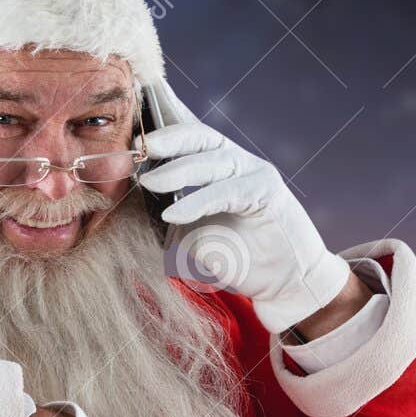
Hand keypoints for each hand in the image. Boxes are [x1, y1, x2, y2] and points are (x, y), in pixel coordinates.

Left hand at [140, 123, 351, 334]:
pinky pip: (226, 192)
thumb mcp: (194, 230)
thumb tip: (137, 201)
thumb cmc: (238, 256)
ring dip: (177, 171)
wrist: (283, 282)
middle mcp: (241, 162)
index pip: (192, 136)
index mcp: (222, 164)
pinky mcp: (268, 193)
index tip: (132, 139)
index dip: (163, 134)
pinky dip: (198, 202)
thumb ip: (171, 210)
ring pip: (213, 161)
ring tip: (148, 182)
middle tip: (137, 148)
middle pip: (202, 137)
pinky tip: (173, 215)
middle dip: (168, 139)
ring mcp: (256, 174)